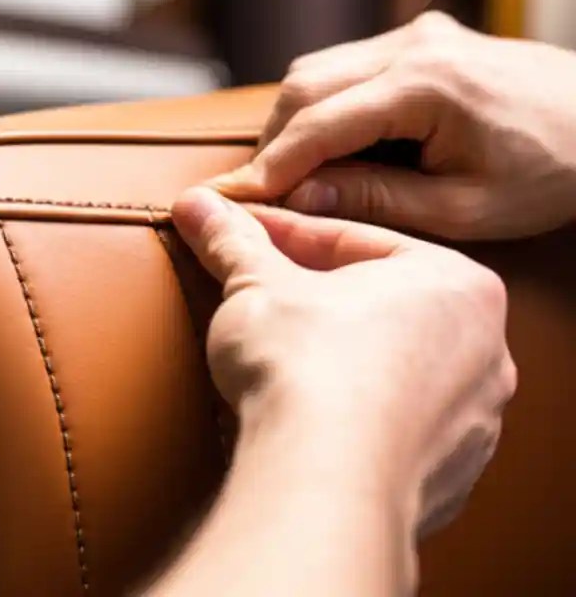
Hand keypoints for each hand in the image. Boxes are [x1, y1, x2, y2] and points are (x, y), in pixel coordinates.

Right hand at [172, 187, 514, 537]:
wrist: (323, 481)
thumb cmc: (306, 367)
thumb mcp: (256, 286)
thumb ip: (233, 241)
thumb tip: (198, 204)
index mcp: (457, 283)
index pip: (353, 242)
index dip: (282, 235)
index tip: (238, 234)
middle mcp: (487, 350)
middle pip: (382, 305)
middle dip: (318, 298)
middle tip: (256, 293)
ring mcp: (474, 421)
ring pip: (395, 371)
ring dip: (342, 361)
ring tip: (280, 363)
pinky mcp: (449, 478)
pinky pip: (396, 432)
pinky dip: (357, 421)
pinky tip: (310, 421)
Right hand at [210, 10, 575, 238]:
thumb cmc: (552, 172)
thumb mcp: (464, 209)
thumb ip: (376, 199)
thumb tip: (298, 197)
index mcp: (428, 86)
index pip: (319, 124)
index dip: (270, 167)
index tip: (233, 200)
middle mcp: (416, 46)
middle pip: (305, 87)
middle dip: (273, 144)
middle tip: (255, 195)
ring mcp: (417, 35)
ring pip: (316, 71)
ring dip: (293, 123)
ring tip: (290, 178)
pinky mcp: (420, 39)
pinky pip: (345, 67)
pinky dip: (322, 107)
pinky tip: (326, 148)